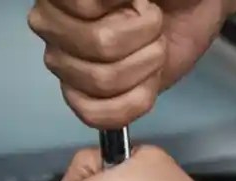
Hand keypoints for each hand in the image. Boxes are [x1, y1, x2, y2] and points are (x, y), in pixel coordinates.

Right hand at [29, 0, 235, 127]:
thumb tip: (113, 5)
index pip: (87, 6)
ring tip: (153, 47)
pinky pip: (98, 114)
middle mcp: (49, 23)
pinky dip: (135, 101)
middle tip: (154, 23)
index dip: (132, 11)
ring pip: (104, 80)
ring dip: (146, 64)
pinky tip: (146, 81)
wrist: (187, 12)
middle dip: (145, 35)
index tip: (141, 1)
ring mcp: (62, 63)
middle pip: (101, 43)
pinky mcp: (79, 98)